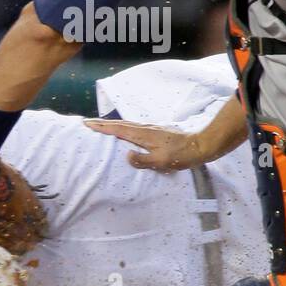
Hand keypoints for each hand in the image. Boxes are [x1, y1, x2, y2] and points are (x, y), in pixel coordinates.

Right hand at [84, 118, 205, 170]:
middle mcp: (144, 129)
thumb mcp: (161, 162)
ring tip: (99, 126)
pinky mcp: (153, 132)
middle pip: (119, 124)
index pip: (118, 130)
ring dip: (110, 124)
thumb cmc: (180, 156)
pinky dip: (120, 127)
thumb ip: (143, 160)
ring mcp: (149, 129)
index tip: (88, 124)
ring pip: (125, 125)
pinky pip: (131, 128)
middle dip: (102, 123)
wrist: (198, 146)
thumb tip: (126, 155)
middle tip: (87, 123)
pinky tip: (121, 131)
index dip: (102, 127)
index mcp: (143, 135)